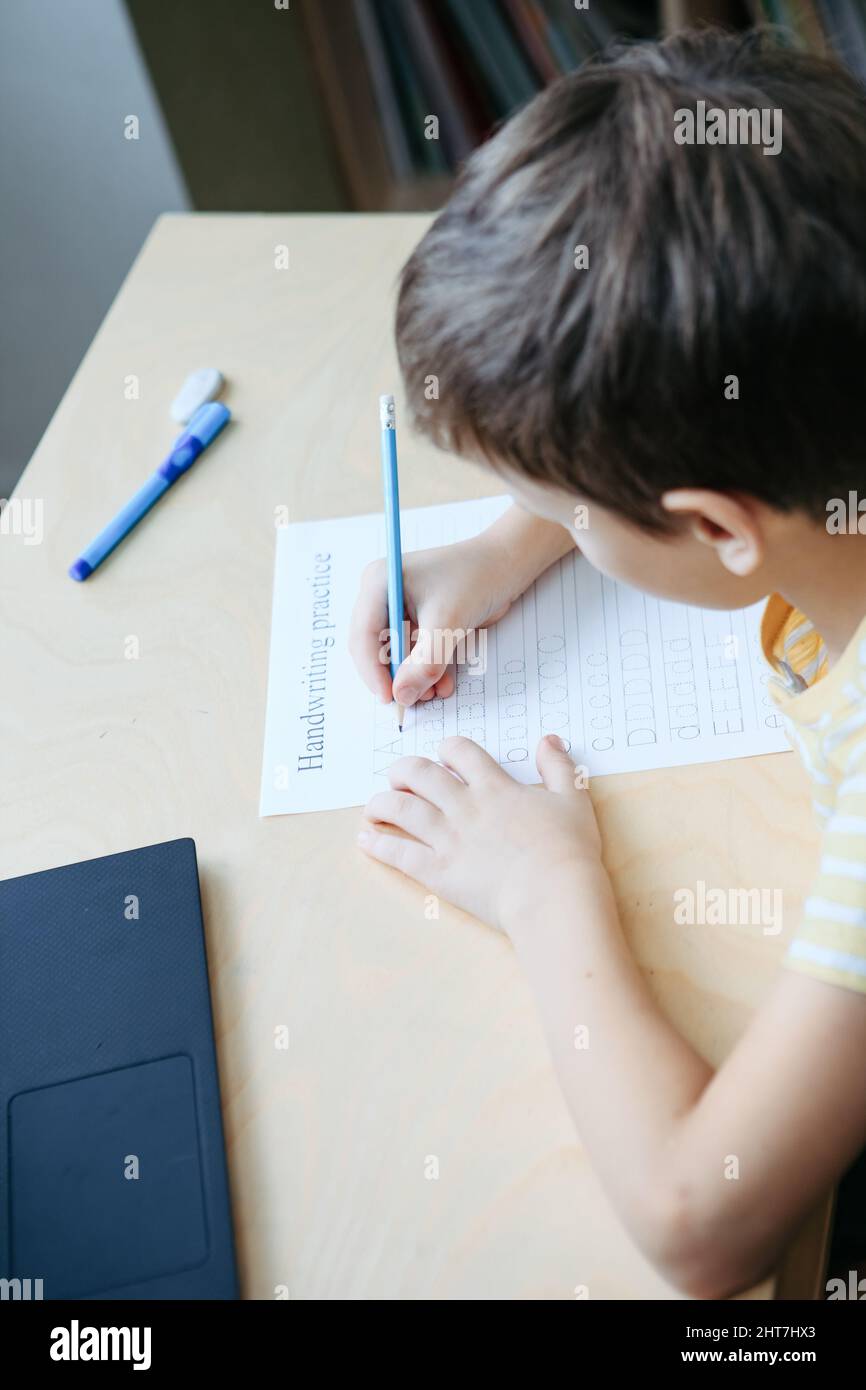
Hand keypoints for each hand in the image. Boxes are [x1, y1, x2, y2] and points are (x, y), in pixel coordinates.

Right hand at [349, 535, 515, 707]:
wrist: (506, 566)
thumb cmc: (476, 578)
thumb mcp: (448, 622)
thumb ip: (425, 662)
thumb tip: (402, 696)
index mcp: (379, 582)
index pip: (363, 634)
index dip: (372, 670)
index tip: (389, 697)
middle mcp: (383, 595)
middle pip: (375, 648)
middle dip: (395, 676)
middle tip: (412, 700)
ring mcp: (399, 609)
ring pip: (395, 656)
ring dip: (414, 678)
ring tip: (435, 692)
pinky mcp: (417, 621)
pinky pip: (413, 655)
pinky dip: (426, 670)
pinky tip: (443, 684)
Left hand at [357, 734, 604, 933]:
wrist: (555, 896)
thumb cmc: (569, 851)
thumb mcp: (573, 800)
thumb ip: (559, 767)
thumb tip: (548, 741)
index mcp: (495, 787)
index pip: (459, 752)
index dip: (447, 750)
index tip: (443, 757)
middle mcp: (465, 807)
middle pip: (419, 774)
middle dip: (402, 771)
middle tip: (399, 778)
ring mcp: (448, 839)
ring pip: (400, 808)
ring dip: (381, 802)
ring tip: (374, 806)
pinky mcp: (438, 872)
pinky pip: (399, 853)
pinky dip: (378, 844)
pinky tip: (366, 840)